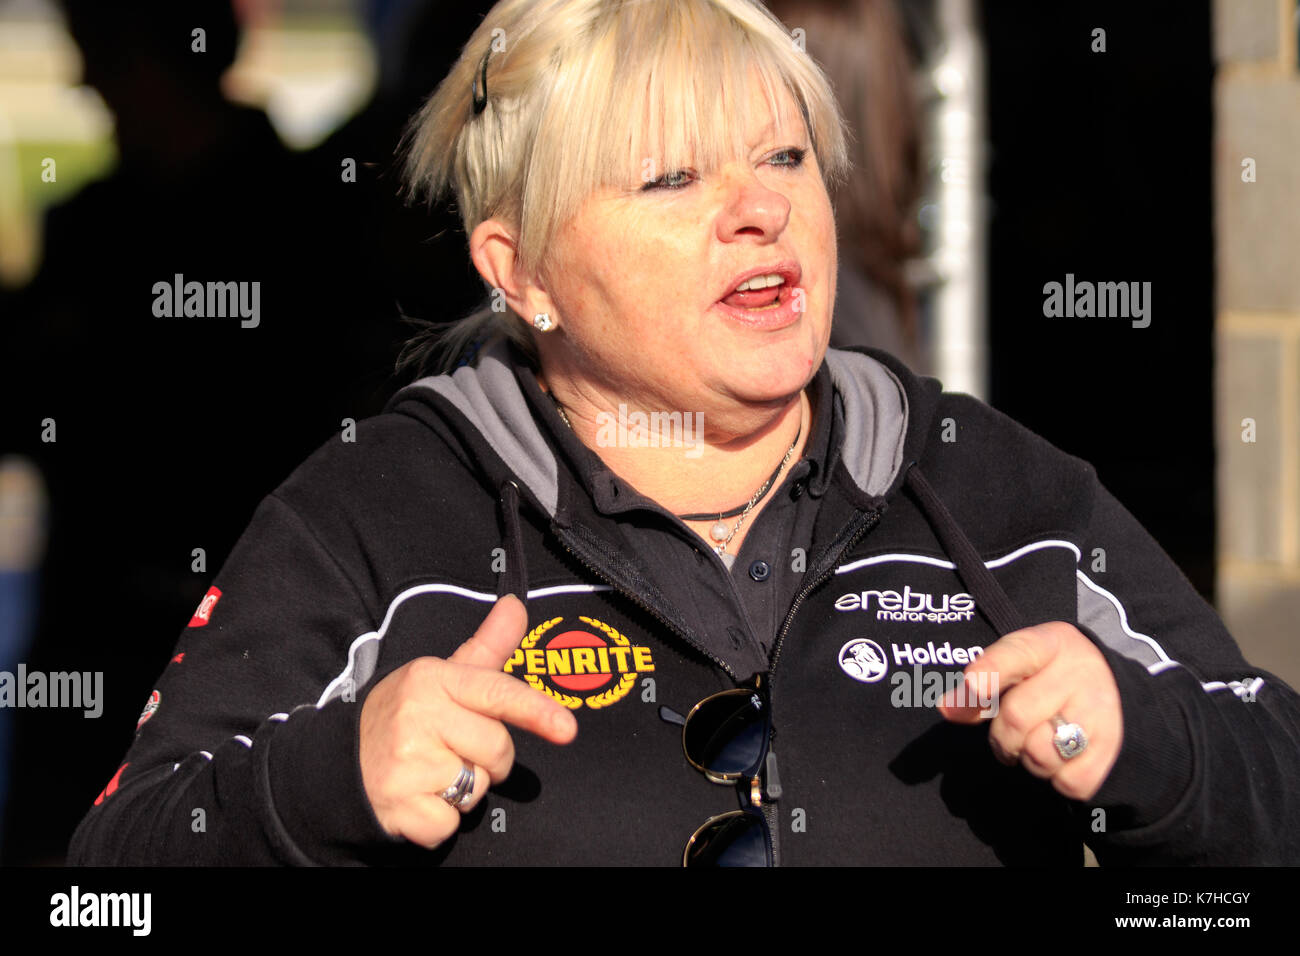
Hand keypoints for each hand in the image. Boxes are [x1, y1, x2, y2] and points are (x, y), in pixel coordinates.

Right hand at [359, 594, 577, 847]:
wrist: (338, 761)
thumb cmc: (406, 716)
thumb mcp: (441, 675)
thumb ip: (487, 645)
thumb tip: (518, 604)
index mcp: (433, 679)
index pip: (495, 692)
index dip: (535, 710)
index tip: (566, 728)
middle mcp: (417, 715)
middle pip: (497, 749)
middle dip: (490, 762)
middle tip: (458, 752)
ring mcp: (406, 761)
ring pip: (477, 790)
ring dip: (464, 792)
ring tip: (433, 773)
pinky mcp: (397, 804)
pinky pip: (449, 824)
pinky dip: (440, 822)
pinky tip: (418, 800)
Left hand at [938, 620, 1121, 801]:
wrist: (1109, 685)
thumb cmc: (1045, 675)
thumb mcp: (1015, 666)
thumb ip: (978, 686)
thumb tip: (946, 709)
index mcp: (1048, 644)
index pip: (1017, 653)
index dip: (991, 670)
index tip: (972, 683)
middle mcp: (1078, 673)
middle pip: (1017, 717)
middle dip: (1001, 738)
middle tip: (1006, 738)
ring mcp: (1101, 710)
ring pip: (1042, 755)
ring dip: (1029, 761)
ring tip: (1037, 745)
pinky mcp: (1114, 747)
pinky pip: (1070, 781)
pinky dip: (1057, 780)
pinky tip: (1061, 760)